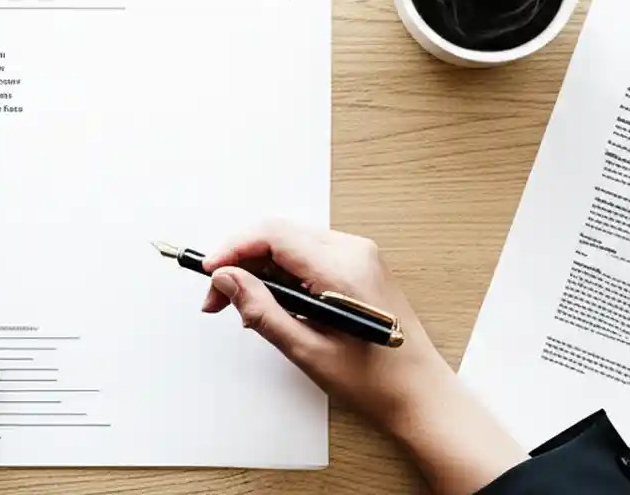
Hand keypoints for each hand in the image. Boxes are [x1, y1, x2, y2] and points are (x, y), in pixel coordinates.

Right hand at [201, 220, 524, 494]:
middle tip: (216, 299)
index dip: (233, 249)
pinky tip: (274, 306)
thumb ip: (262, 310)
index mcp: (342, 268)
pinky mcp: (360, 267)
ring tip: (244, 310)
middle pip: (280, 235)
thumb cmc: (376, 380)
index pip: (274, 234)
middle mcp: (354, 251)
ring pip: (292, 245)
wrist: (421, 394)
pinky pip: (310, 256)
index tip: (208, 272)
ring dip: (261, 270)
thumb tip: (226, 280)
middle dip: (242, 262)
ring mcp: (360, 256)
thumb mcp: (307, 350)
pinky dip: (284, 275)